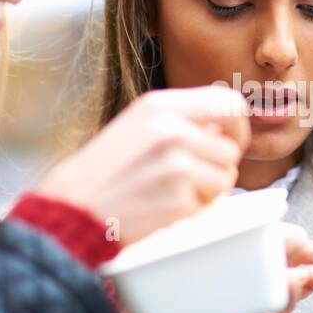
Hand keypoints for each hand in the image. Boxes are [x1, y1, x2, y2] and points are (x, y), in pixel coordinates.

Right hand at [37, 86, 249, 245]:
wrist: (75, 206)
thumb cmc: (107, 169)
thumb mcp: (139, 125)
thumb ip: (181, 119)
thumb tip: (225, 128)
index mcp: (160, 105)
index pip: (228, 104)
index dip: (237, 126)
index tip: (229, 141)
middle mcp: (171, 129)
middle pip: (232, 146)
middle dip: (224, 162)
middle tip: (205, 172)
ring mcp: (176, 164)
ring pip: (226, 176)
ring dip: (209, 188)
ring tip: (173, 189)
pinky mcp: (178, 198)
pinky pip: (210, 203)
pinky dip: (194, 209)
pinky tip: (164, 205)